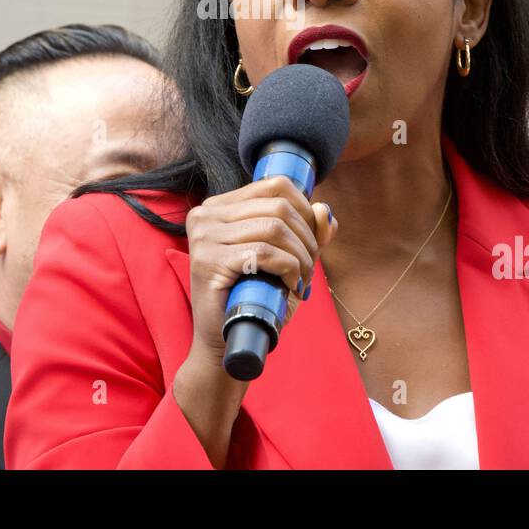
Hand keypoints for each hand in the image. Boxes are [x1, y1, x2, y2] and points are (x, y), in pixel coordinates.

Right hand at [183, 174, 335, 370]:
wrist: (224, 342)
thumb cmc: (253, 298)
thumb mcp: (284, 259)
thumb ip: (306, 232)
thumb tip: (324, 211)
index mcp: (219, 206)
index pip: (275, 186)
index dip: (305, 210)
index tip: (311, 241)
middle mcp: (205, 214)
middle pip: (278, 207)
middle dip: (307, 239)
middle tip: (309, 270)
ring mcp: (203, 237)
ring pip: (274, 228)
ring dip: (301, 257)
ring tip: (302, 281)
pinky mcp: (208, 262)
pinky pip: (265, 253)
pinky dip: (289, 269)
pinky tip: (291, 286)